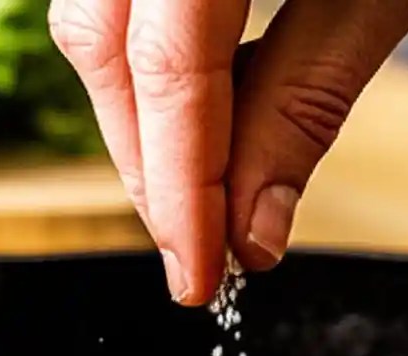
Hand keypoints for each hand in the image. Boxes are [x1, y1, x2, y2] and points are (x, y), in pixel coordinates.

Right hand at [49, 0, 407, 305]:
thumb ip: (308, 98)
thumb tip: (256, 229)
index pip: (166, 70)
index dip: (183, 188)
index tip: (200, 276)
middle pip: (105, 53)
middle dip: (152, 171)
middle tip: (198, 257)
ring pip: (100, 33)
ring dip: (149, 129)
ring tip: (204, 206)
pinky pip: (122, 8)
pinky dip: (155, 76)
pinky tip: (202, 122)